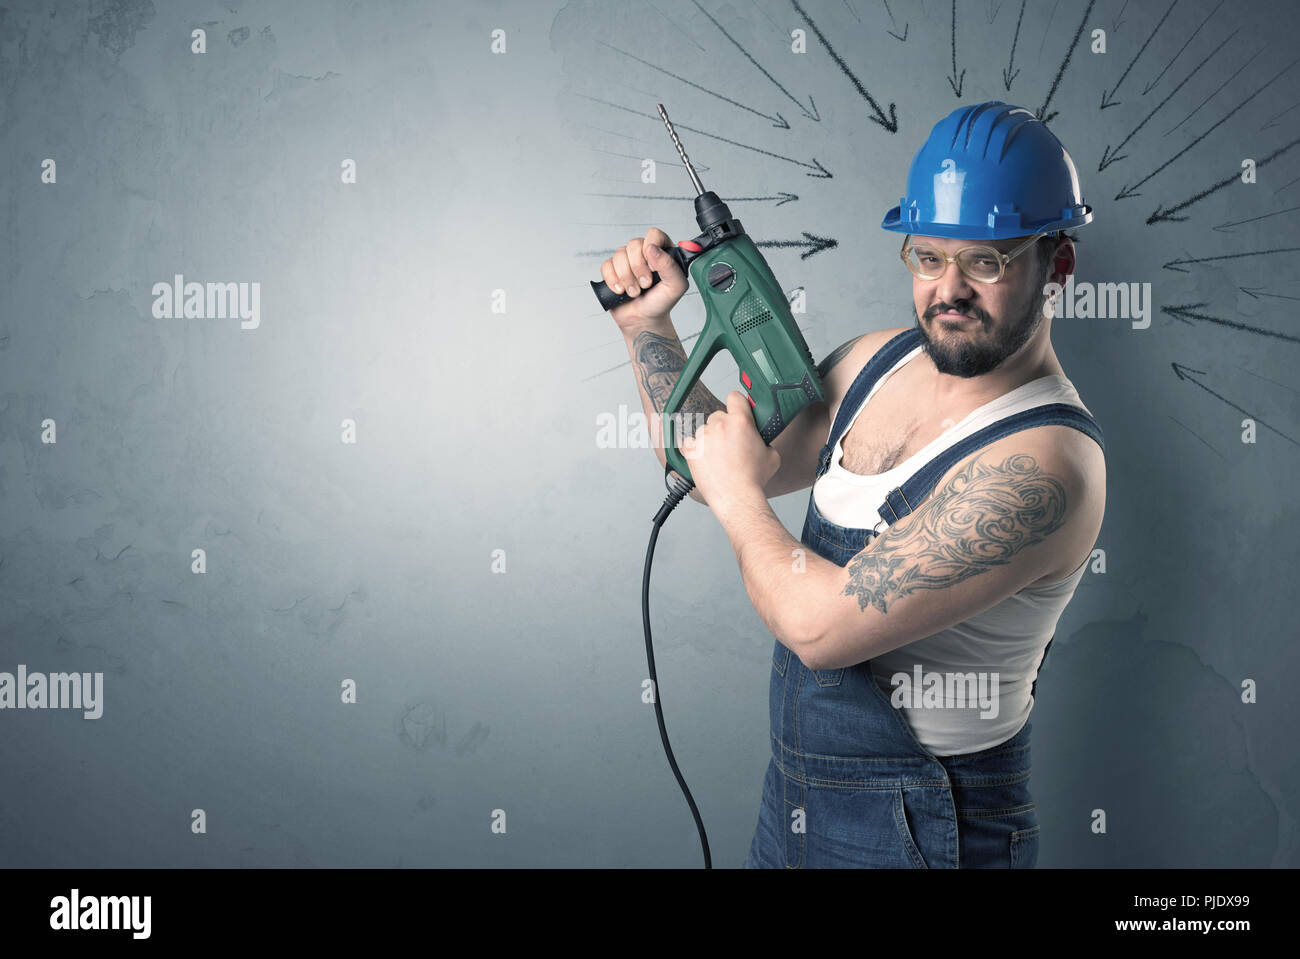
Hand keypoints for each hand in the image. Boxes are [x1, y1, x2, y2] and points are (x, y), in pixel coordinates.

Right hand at [601, 227, 687, 332]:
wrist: (643, 320)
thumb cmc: (661, 303)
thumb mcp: (676, 286)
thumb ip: (670, 265)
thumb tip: (652, 249)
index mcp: (662, 252)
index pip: (654, 235)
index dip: (651, 247)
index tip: (653, 266)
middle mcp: (644, 253)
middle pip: (633, 244)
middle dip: (638, 267)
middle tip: (646, 284)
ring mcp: (627, 261)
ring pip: (619, 255)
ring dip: (626, 277)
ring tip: (634, 292)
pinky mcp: (613, 270)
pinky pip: (606, 265)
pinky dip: (613, 280)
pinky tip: (621, 291)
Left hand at [680, 391, 779, 515]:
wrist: (737, 497)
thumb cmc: (753, 479)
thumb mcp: (772, 455)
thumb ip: (765, 440)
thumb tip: (762, 439)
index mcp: (741, 422)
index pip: (734, 397)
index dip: (737, 403)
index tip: (737, 410)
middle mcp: (720, 425)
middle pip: (718, 415)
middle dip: (724, 427)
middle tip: (730, 444)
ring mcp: (703, 437)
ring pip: (704, 430)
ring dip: (710, 439)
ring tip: (718, 458)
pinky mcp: (691, 450)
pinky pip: (689, 442)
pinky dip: (694, 449)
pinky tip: (704, 459)